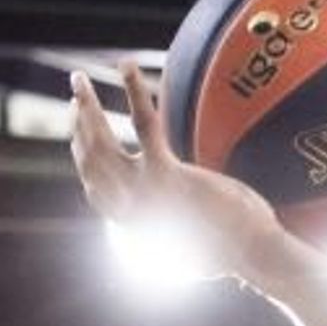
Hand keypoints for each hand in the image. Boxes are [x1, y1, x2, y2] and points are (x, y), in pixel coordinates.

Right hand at [66, 60, 286, 283]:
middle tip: (74, 94)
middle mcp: (130, 211)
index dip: (83, 163)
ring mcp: (145, 193)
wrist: (253, 256)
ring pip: (101, 143)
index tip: (78, 138)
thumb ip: (187, 244)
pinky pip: (143, 125)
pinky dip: (134, 91)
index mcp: (136, 228)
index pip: (96, 194)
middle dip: (76, 126)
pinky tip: (125, 65)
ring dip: (86, 107)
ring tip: (78, 78)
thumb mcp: (203, 252)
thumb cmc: (235, 252)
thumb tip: (199, 260)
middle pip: (90, 163)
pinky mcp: (167, 175)